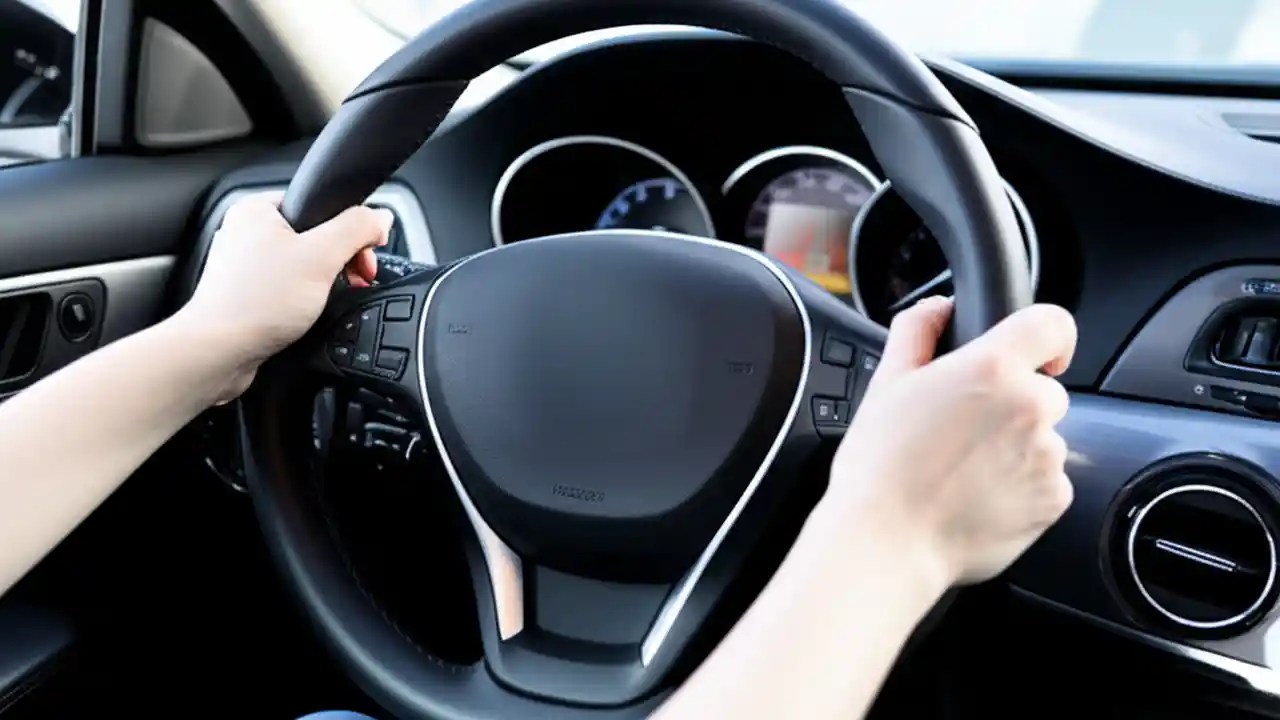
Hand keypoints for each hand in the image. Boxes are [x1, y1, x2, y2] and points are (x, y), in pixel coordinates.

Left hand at [177, 193, 391, 400]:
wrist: (218, 353)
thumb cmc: (254, 305)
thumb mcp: (321, 257)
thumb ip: (356, 229)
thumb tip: (379, 218)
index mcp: (257, 209)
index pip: (320, 204)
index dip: (350, 229)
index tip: (364, 255)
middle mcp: (246, 233)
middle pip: (316, 236)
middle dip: (341, 260)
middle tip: (353, 279)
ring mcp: (244, 265)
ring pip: (303, 264)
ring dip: (325, 281)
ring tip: (326, 299)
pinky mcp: (246, 294)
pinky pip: (288, 287)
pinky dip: (304, 299)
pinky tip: (306, 312)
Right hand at [827, 297, 1076, 586]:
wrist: (888, 540)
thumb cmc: (880, 465)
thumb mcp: (887, 382)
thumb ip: (918, 329)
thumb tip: (939, 308)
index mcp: (991, 369)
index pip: (1052, 324)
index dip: (1048, 336)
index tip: (1040, 355)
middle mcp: (1030, 407)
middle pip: (1044, 391)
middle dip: (1013, 405)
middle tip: (964, 430)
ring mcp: (1047, 457)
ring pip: (1043, 439)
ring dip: (1016, 448)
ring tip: (964, 470)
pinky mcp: (1054, 500)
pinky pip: (1046, 482)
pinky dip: (1020, 487)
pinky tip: (977, 496)